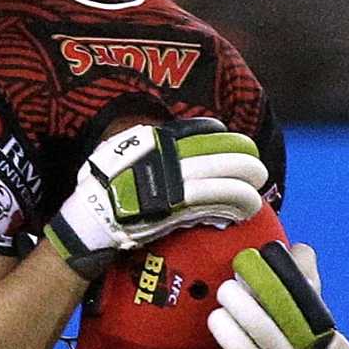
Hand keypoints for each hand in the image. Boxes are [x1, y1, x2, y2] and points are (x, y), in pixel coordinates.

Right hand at [43, 117, 268, 275]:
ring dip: (247, 189)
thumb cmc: (104, 185)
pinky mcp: (179, 207)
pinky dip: (236, 206)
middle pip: (222, 153)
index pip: (204, 130)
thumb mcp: (120, 150)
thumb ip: (150, 147)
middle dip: (246, 162)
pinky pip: (218, 203)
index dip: (227, 139)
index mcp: (156, 138)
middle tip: (256, 171)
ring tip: (254, 196)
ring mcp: (174, 181)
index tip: (238, 147)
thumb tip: (182, 148)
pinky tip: (243, 211)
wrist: (91, 217)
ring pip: (227, 179)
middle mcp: (168, 155)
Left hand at [209, 241, 348, 348]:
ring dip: (242, 308)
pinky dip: (233, 338)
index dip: (290, 275)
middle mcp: (312, 347)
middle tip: (237, 273)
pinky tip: (218, 319)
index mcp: (322, 322)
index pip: (310, 295)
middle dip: (261, 286)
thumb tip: (300, 250)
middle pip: (289, 313)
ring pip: (267, 335)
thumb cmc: (293, 338)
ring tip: (225, 292)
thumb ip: (302, 276)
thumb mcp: (303, 307)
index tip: (262, 258)